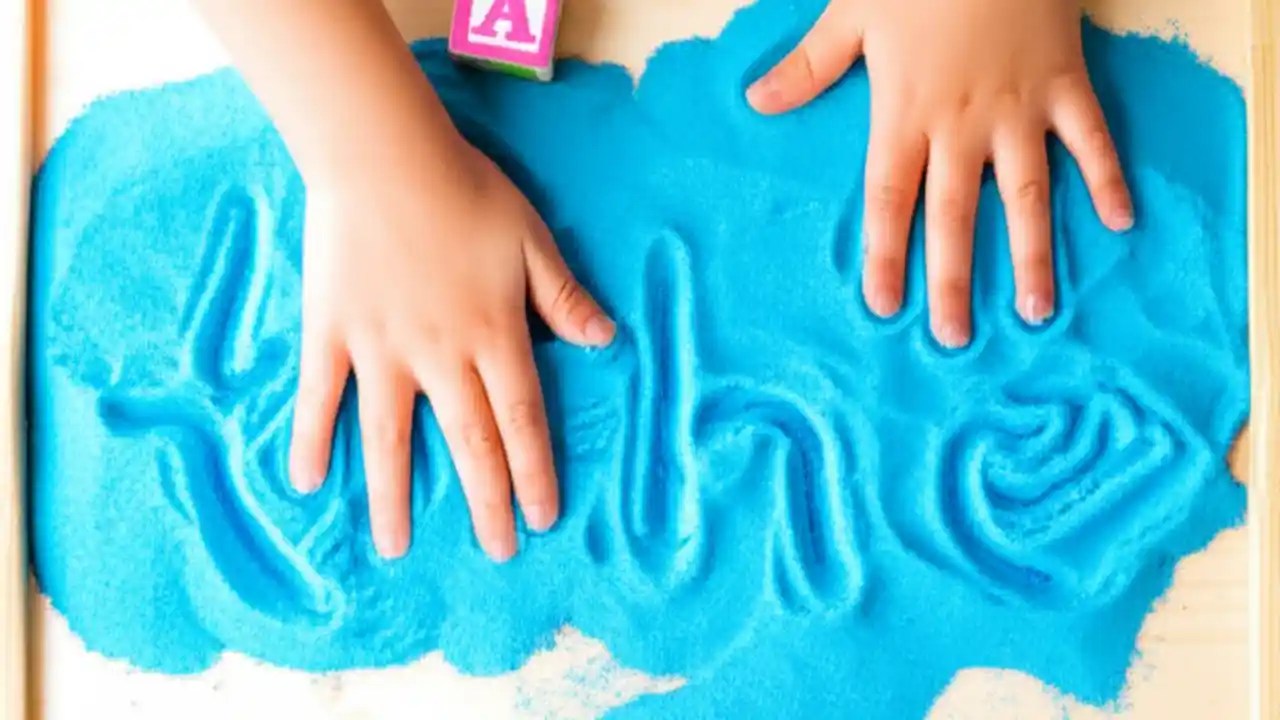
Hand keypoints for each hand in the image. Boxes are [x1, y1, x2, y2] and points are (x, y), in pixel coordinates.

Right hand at [288, 134, 614, 561]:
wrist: (385, 156)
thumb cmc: (466, 191)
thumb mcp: (532, 240)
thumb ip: (564, 297)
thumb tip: (604, 341)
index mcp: (495, 336)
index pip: (522, 421)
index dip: (533, 473)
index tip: (542, 516)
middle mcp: (441, 356)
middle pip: (469, 443)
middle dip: (486, 503)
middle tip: (496, 551)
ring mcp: (381, 350)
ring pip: (391, 439)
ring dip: (396, 498)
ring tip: (395, 549)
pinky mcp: (331, 333)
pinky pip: (319, 398)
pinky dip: (311, 440)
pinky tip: (306, 483)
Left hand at [748, 0, 1132, 346]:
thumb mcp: (851, 14)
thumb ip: (808, 67)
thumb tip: (757, 101)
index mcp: (904, 113)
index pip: (889, 200)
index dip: (885, 255)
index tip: (882, 306)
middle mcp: (960, 125)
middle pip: (954, 215)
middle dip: (952, 279)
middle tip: (954, 338)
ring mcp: (1017, 109)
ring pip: (1026, 194)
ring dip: (1032, 254)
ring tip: (1038, 310)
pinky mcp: (1063, 83)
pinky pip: (1091, 139)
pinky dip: (1107, 177)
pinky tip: (1119, 223)